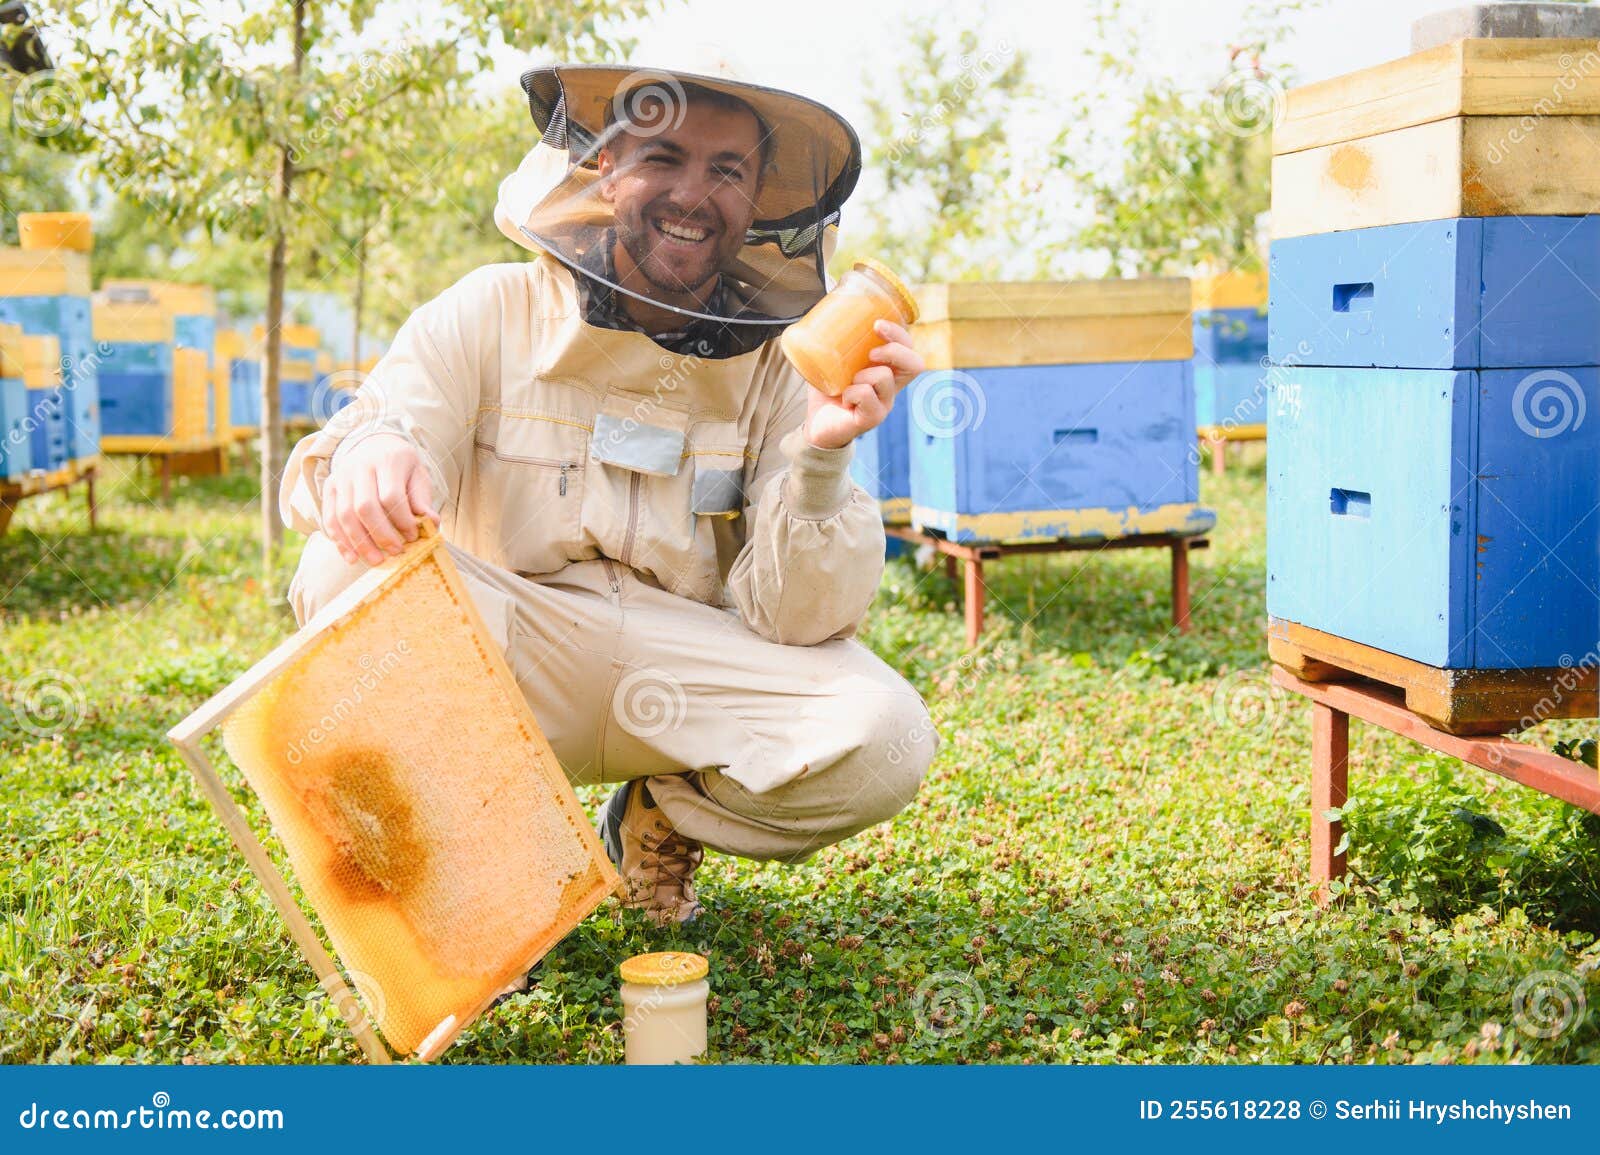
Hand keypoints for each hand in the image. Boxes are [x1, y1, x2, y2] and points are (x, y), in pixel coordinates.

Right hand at [320, 432, 439, 565]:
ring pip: (345, 514)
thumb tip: (432, 524)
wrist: (374, 445)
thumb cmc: (401, 467)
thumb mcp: (418, 476)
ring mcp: (341, 477)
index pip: (391, 496)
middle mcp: (359, 466)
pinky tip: (352, 557)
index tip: (413, 537)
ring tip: (376, 560)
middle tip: (396, 552)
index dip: (402, 521)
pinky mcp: (329, 488)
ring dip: (360, 542)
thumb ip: (422, 500)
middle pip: (365, 506)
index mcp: (387, 460)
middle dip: (381, 534)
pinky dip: (340, 541)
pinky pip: (330, 517)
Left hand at [802, 318, 924, 449]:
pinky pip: (866, 395)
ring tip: (849, 382)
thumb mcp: (832, 359)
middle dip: (894, 350)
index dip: (899, 332)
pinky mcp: (872, 418)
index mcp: (887, 369)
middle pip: (915, 363)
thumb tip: (829, 295)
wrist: (816, 425)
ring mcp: (884, 404)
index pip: (908, 347)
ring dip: (863, 374)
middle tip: (870, 352)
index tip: (877, 324)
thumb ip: (835, 336)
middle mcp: (892, 386)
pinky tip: (844, 398)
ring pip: (885, 377)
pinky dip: (852, 392)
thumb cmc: (828, 391)